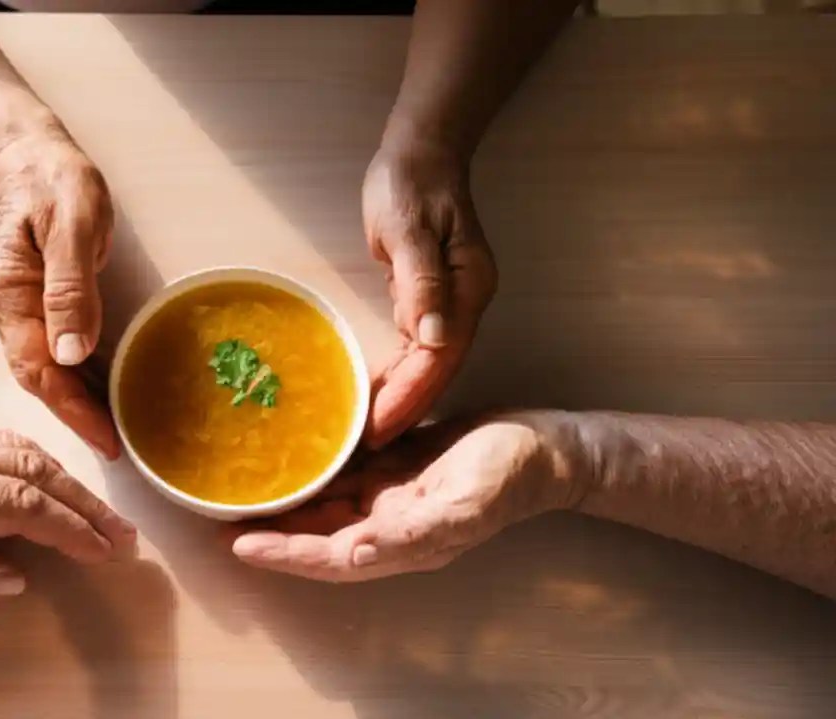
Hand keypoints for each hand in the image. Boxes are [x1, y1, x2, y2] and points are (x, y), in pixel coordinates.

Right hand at [0, 129, 119, 457]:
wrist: (29, 154)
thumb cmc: (54, 180)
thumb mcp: (70, 225)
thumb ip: (70, 288)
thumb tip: (71, 352)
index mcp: (9, 295)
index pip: (38, 369)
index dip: (73, 410)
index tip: (105, 441)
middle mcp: (5, 310)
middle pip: (39, 379)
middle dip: (76, 417)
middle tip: (117, 448)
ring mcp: (15, 310)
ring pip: (45, 370)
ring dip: (77, 402)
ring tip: (115, 431)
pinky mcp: (31, 305)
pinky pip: (52, 351)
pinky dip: (77, 377)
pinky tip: (103, 391)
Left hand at [0, 421, 135, 603]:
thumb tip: (16, 579)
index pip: (21, 503)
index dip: (71, 528)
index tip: (107, 550)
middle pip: (30, 466)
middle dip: (82, 501)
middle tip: (120, 533)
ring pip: (14, 446)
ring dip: (61, 479)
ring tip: (94, 514)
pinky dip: (28, 462)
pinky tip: (44, 484)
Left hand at [231, 413, 582, 581]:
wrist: (545, 446)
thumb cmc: (509, 473)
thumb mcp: (467, 501)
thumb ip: (416, 531)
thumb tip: (359, 552)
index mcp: (400, 539)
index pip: (327, 555)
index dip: (283, 554)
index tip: (238, 545)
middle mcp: (387, 523)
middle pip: (316, 535)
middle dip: (271, 531)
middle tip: (218, 516)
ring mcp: (392, 496)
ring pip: (326, 504)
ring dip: (287, 500)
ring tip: (242, 486)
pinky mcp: (397, 467)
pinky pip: (345, 471)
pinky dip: (316, 467)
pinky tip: (292, 451)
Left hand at [361, 142, 497, 447]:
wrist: (421, 153)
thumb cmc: (410, 183)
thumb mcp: (409, 228)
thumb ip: (421, 280)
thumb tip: (432, 335)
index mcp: (468, 286)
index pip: (440, 356)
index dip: (411, 396)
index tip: (380, 429)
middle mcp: (467, 300)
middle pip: (438, 369)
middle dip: (406, 410)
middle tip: (367, 448)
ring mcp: (453, 301)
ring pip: (429, 364)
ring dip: (403, 399)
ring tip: (368, 434)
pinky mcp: (433, 299)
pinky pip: (418, 348)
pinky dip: (400, 375)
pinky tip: (376, 396)